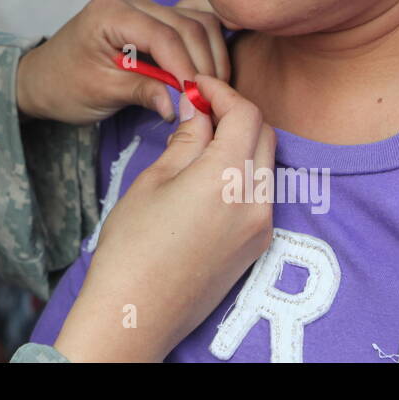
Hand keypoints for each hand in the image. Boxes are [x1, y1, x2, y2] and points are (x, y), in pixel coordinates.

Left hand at [16, 0, 231, 124]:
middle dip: (205, 65)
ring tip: (213, 92)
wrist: (44, 79)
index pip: (164, 37)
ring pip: (196, 22)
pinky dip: (205, 44)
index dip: (188, 69)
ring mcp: (143, 3)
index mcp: (111, 11)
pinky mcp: (152, 15)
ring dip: (210, 56)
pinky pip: (189, 21)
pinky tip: (211, 71)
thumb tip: (182, 105)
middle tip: (214, 101)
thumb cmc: (64, 85)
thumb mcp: (102, 92)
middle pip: (187, 26)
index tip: (202, 99)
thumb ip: (143, 92)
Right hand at [53, 75, 275, 361]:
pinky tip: (208, 174)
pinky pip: (261, 193)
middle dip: (235, 113)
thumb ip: (186, 140)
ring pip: (265, 163)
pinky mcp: (257, 245)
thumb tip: (198, 109)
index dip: (221, 91)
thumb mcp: (153, 180)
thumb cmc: (132, 247)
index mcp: (226, 177)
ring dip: (241, 141)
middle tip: (199, 108)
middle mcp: (255, 200)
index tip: (196, 87)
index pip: (246, 113)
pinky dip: (243, 171)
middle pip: (264, 134)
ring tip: (200, 140)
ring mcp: (261, 226)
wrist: (136, 312)